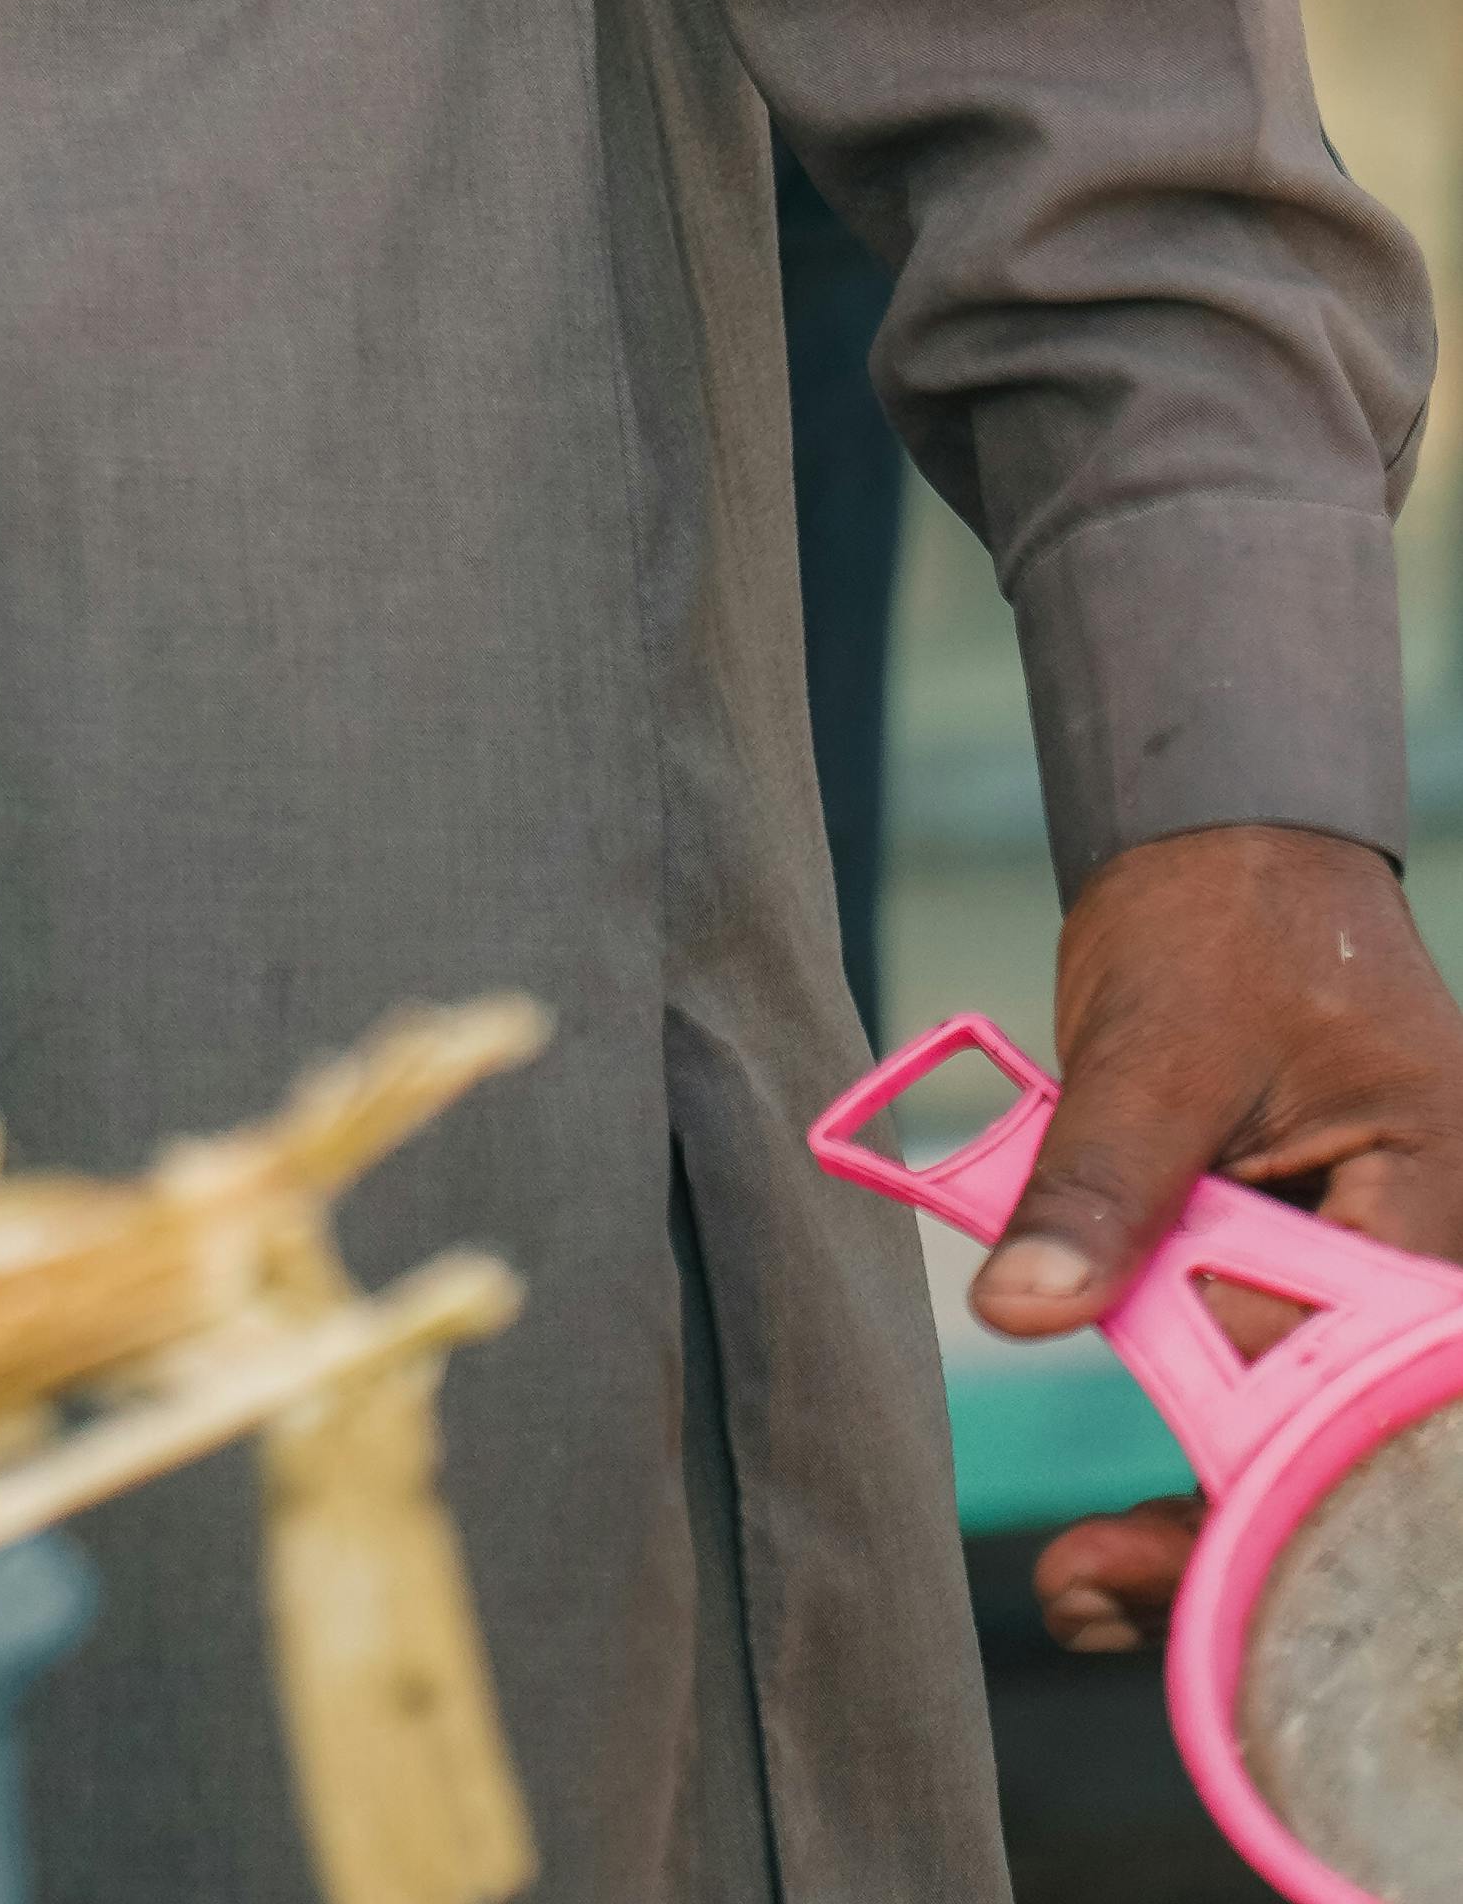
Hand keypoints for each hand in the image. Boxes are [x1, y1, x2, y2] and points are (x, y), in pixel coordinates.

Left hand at [980, 826, 1462, 1658]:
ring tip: (1083, 1588)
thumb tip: (1023, 1310)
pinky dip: (1203, 1443)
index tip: (1128, 1556)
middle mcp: (1427, 1261)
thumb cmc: (1217, 925)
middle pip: (1337, 1436)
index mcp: (1427, 1201)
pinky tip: (1125, 1537)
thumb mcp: (1147, 1046)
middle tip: (1085, 1593)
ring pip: (1306, 1430)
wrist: (1229, 853)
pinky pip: (1275, 1383)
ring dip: (1207, 1509)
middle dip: (1225, 1532)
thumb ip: (1095, 1180)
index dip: (1235, 1473)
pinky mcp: (1321, 1282)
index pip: (1332, 1374)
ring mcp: (1378, 1278)